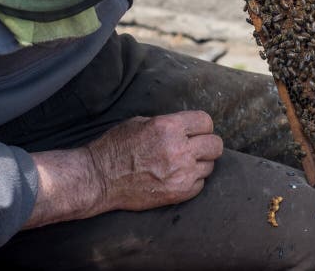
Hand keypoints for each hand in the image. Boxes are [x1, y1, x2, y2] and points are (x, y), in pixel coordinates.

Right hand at [24, 111, 221, 228]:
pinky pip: (200, 184)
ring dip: (200, 163)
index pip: (206, 121)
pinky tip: (177, 177)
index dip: (202, 126)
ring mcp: (180, 173)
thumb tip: (189, 127)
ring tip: (183, 163)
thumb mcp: (142, 122)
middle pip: (215, 145)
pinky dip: (193, 181)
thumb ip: (169, 124)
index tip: (196, 130)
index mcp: (169, 127)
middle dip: (207, 144)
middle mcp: (179, 149)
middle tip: (196, 147)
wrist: (99, 179)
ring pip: (210, 165)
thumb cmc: (116, 146)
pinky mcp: (178, 193)